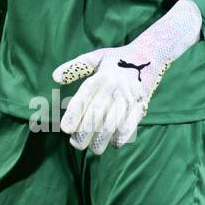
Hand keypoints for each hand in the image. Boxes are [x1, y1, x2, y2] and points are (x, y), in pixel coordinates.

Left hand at [51, 0, 202, 154]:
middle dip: (84, 133)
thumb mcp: (96, 57)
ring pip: (111, 123)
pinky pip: (131, 124)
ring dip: (101, 140)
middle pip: (95, 115)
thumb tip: (55, 78)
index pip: (83, 98)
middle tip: (76, 144)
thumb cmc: (117, 60)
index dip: (73, 115)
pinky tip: (114, 143)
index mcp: (100, 77)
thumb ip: (75, 68)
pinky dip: (122, 136)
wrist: (150, 54)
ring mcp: (128, 97)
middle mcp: (113, 87)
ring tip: (93, 149)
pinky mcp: (141, 104)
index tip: (65, 129)